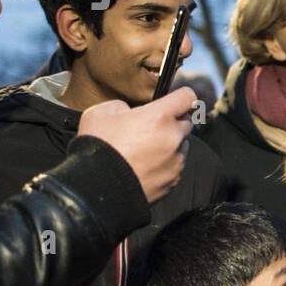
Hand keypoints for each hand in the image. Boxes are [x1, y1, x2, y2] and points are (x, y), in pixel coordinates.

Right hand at [78, 87, 195, 203]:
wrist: (97, 188)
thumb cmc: (98, 147)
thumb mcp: (101, 112)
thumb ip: (122, 106)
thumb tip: (130, 112)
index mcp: (160, 117)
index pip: (188, 97)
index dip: (181, 97)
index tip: (173, 101)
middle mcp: (174, 138)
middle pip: (187, 122)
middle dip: (173, 122)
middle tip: (151, 128)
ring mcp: (176, 161)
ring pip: (182, 146)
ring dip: (171, 144)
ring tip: (145, 151)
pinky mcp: (174, 181)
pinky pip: (176, 166)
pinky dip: (165, 164)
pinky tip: (145, 167)